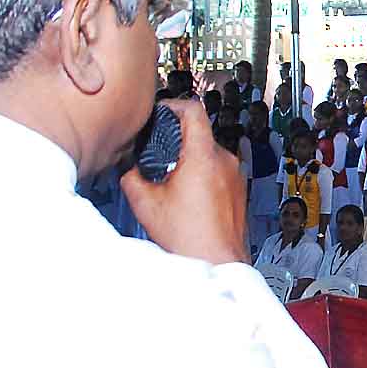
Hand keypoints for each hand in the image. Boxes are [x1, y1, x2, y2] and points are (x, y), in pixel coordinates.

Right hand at [121, 98, 249, 265]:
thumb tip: (126, 164)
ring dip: (190, 161)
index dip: (173, 105)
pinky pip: (219, 171)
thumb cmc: (190, 238)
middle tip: (158, 157)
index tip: (162, 112)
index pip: (193, 110)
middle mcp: (225, 161)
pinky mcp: (239, 189)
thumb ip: (131, 175)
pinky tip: (189, 197)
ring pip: (209, 154)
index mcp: (204, 156)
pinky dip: (203, 176)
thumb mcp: (145, 203)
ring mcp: (236, 175)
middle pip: (199, 133)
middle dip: (177, 142)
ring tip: (173, 183)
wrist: (218, 262)